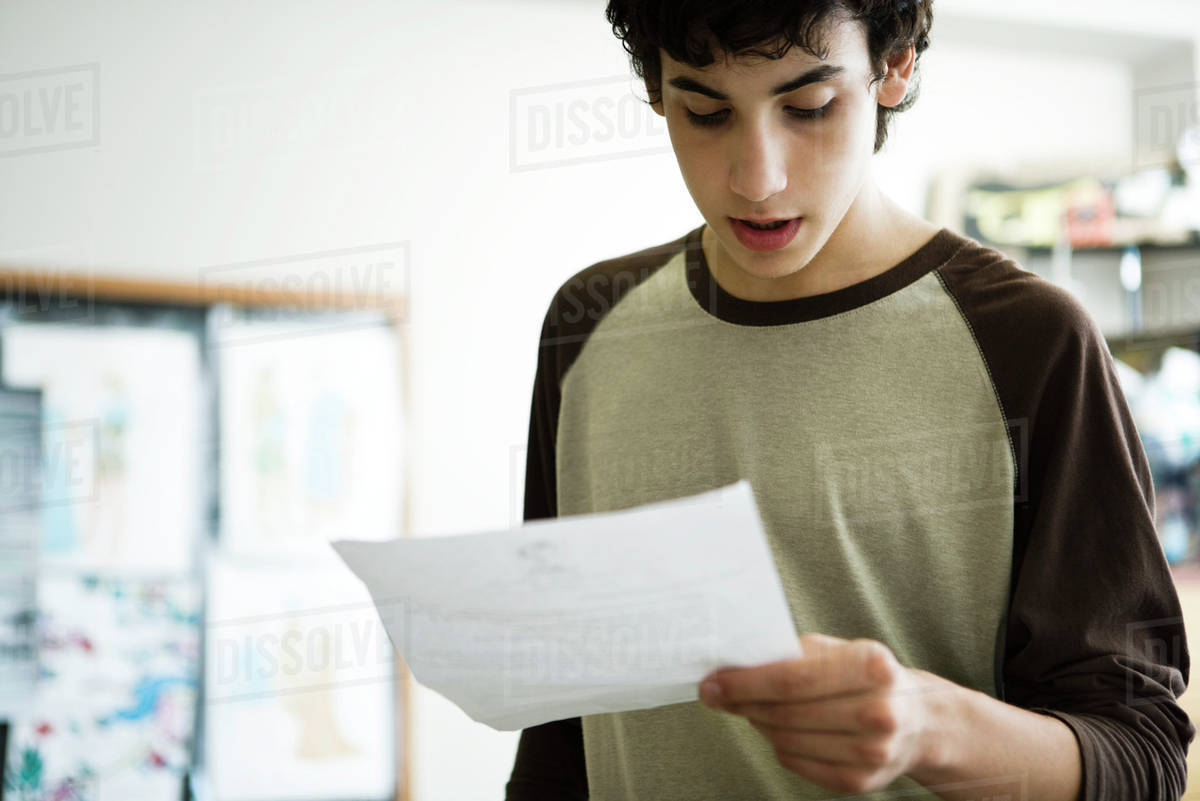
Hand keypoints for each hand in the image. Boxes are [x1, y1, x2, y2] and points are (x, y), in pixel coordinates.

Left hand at [697, 632, 939, 795]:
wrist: (917, 720)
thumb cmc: (865, 676)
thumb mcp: (839, 650)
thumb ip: (791, 655)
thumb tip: (734, 664)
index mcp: (872, 666)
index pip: (792, 678)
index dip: (745, 683)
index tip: (712, 682)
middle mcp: (878, 711)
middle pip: (786, 713)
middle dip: (741, 702)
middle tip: (716, 694)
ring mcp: (872, 751)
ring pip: (785, 739)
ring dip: (757, 722)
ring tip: (750, 707)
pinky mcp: (861, 781)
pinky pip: (795, 762)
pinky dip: (778, 745)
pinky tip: (777, 729)